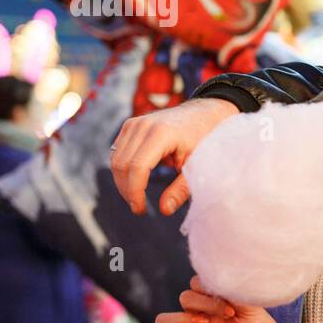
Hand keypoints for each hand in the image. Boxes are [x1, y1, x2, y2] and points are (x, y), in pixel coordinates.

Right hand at [110, 97, 239, 215]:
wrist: (206, 112)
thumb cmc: (206, 140)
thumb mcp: (199, 166)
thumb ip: (181, 188)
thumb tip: (164, 210)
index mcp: (162, 134)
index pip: (137, 167)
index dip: (135, 192)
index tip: (140, 210)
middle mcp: (143, 126)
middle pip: (122, 164)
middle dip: (126, 190)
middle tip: (138, 208)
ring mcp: (135, 123)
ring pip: (116, 159)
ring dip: (122, 181)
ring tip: (137, 197)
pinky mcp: (130, 124)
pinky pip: (118, 151)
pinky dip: (122, 168)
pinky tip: (136, 181)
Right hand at [154, 276, 288, 322]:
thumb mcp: (253, 307)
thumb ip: (236, 293)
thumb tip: (221, 282)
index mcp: (213, 299)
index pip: (196, 283)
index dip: (209, 289)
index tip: (232, 303)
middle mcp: (200, 313)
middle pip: (184, 298)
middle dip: (203, 303)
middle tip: (227, 315)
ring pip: (164, 321)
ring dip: (179, 319)